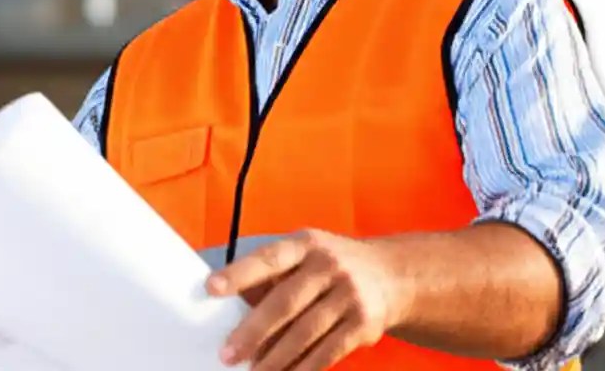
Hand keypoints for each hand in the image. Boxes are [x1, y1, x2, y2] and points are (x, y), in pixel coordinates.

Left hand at [207, 229, 407, 370]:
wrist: (393, 275)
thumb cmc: (331, 266)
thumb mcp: (304, 256)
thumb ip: (272, 276)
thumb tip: (230, 305)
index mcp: (306, 245)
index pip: (268, 258)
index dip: (239, 274)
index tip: (211, 288)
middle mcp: (328, 266)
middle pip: (285, 302)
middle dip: (253, 331)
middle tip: (229, 353)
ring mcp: (349, 295)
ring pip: (306, 332)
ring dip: (276, 357)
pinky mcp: (363, 323)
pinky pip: (329, 351)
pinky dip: (305, 367)